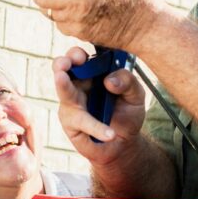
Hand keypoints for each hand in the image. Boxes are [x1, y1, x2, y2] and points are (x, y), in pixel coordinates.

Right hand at [53, 46, 146, 167]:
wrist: (125, 143)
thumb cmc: (127, 114)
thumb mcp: (136, 95)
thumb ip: (128, 81)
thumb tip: (109, 80)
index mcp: (91, 73)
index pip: (78, 57)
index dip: (76, 54)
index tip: (82, 56)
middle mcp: (77, 86)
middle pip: (62, 70)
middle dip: (61, 64)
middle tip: (64, 62)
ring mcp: (71, 105)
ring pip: (65, 94)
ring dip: (63, 86)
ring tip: (61, 77)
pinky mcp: (72, 125)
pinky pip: (83, 123)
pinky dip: (96, 127)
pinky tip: (110, 133)